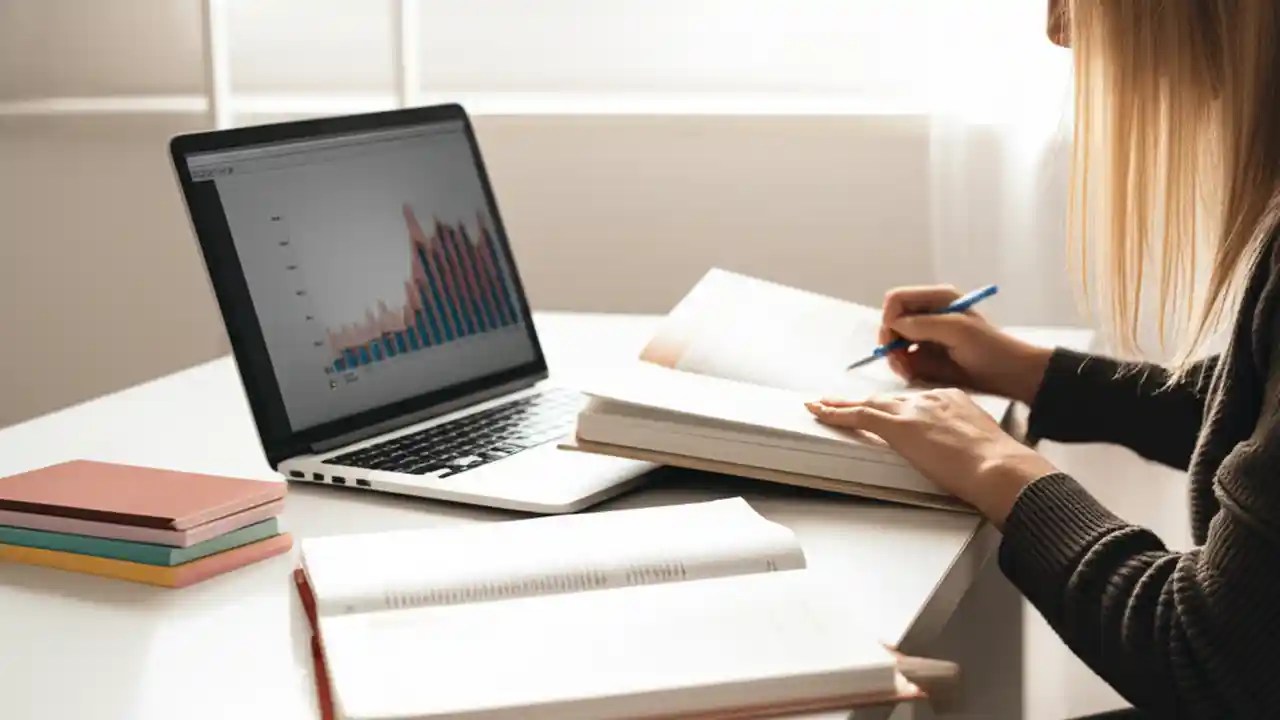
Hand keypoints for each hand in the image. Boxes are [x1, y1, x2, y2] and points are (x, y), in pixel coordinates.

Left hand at [805, 389, 1056, 526]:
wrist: (1000, 467)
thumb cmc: (999, 466)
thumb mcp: (981, 443)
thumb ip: (963, 443)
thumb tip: (961, 458)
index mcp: (952, 399)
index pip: (914, 401)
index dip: (895, 407)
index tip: (887, 410)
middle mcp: (931, 399)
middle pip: (888, 399)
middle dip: (864, 402)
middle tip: (840, 401)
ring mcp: (913, 411)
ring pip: (869, 404)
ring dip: (842, 406)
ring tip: (821, 405)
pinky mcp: (899, 426)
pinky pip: (860, 416)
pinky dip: (837, 414)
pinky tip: (820, 413)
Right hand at [879, 285, 1052, 403]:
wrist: (1009, 375)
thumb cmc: (989, 348)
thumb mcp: (958, 330)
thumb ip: (923, 324)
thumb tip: (894, 324)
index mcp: (936, 299)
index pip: (896, 299)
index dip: (890, 317)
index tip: (894, 340)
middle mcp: (927, 314)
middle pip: (890, 321)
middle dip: (890, 341)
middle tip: (899, 362)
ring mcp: (925, 336)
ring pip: (893, 343)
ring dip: (895, 358)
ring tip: (908, 372)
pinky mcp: (926, 356)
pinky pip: (902, 360)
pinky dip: (903, 368)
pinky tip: (914, 375)